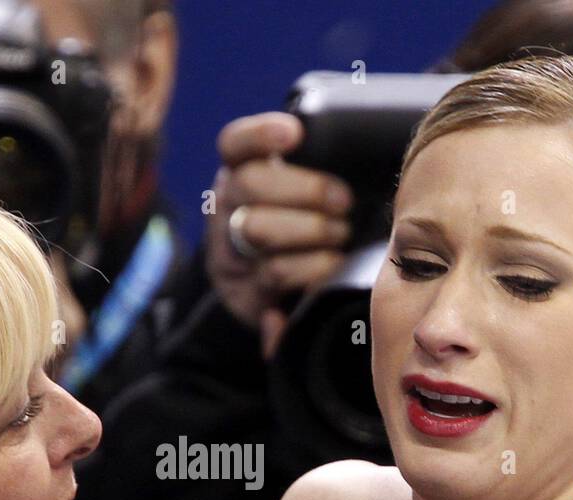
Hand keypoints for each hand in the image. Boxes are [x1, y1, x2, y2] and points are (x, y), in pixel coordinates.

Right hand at [207, 112, 352, 358]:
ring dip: (311, 231)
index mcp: (239, 173)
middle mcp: (225, 210)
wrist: (266, 293)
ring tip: (341, 233)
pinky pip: (274, 275)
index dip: (260, 134)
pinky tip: (331, 264)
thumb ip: (315, 165)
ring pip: (257, 230)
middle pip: (248, 184)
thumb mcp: (297, 191)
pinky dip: (309, 269)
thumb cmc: (296, 227)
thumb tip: (347, 140)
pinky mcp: (241, 293)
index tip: (295, 133)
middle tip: (344, 201)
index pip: (234, 144)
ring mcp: (228, 252)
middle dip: (306, 189)